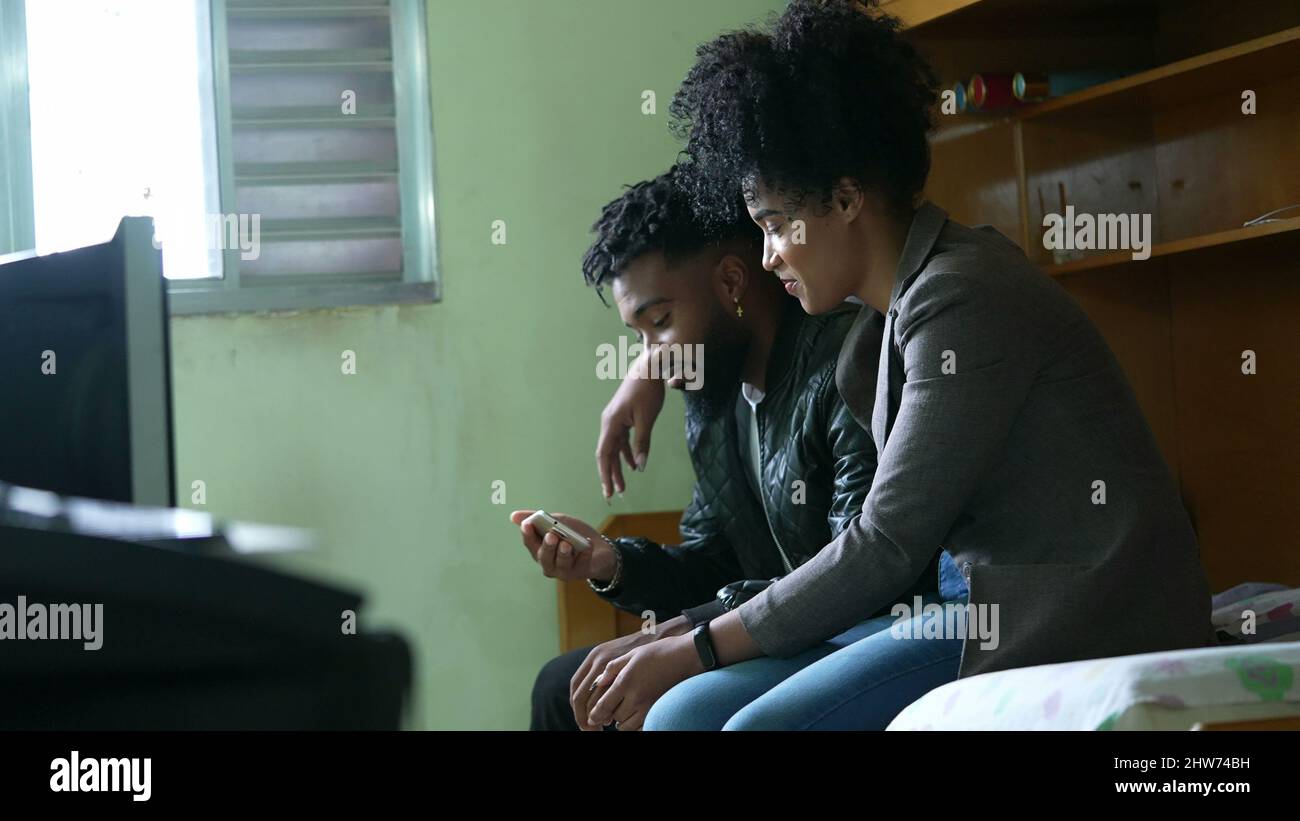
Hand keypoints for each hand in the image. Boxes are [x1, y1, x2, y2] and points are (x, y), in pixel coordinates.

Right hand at [509, 510, 614, 581]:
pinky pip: (582, 564)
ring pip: (561, 565)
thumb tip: (513, 516)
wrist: (600, 548)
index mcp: (540, 550)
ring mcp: (565, 571)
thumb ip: (539, 519)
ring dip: (563, 554)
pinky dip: (585, 554)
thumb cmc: (574, 535)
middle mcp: (549, 564)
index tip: (527, 525)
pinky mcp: (582, 572)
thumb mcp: (558, 522)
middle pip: (544, 557)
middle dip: (547, 547)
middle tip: (550, 536)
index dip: (528, 535)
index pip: (530, 543)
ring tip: (566, 544)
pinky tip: (588, 545)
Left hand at [584, 634, 702, 730]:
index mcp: (626, 681)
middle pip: (614, 717)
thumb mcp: (632, 654)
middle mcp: (636, 697)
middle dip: (609, 715)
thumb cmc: (659, 652)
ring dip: (622, 720)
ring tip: (623, 709)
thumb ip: (613, 668)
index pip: (603, 706)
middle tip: (609, 708)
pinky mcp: (659, 710)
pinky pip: (640, 726)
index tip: (592, 718)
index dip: (595, 715)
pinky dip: (634, 723)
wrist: (686, 657)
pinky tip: (635, 712)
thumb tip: (598, 682)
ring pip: (626, 725)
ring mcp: (649, 706)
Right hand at [596, 354, 664, 499]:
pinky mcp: (622, 418)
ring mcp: (615, 421)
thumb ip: (642, 443)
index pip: (604, 455)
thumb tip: (641, 467)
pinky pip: (621, 441)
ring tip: (623, 486)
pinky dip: (626, 454)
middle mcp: (609, 423)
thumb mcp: (647, 419)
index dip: (605, 475)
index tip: (607, 491)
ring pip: (614, 449)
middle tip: (613, 495)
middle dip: (610, 475)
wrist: (648, 368)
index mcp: (611, 424)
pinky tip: (634, 465)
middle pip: (606, 455)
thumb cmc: (647, 391)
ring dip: (618, 467)